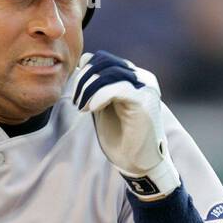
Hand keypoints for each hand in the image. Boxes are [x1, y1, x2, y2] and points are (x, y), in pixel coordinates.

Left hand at [73, 50, 180, 200]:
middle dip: (84, 79)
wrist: (139, 163)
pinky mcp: (144, 101)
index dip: (84, 72)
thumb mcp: (103, 105)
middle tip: (76, 101)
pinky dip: (99, 96)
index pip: (103, 59)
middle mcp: (142, 77)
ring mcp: (146, 87)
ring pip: (109, 73)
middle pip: (104, 61)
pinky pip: (117, 88)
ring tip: (82, 108)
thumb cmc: (121, 137)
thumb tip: (81, 65)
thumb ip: (96, 87)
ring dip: (88, 89)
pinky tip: (91, 109)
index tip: (76, 95)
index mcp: (133, 76)